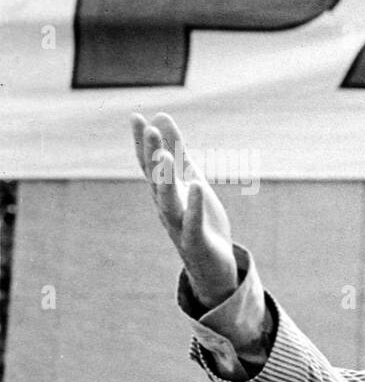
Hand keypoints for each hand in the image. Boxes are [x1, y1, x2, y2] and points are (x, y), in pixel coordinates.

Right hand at [131, 113, 238, 309]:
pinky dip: (193, 205)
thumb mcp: (189, 179)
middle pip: (155, 179)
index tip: (135, 116)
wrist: (211, 266)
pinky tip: (196, 186)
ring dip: (164, 180)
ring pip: (167, 202)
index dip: (141, 142)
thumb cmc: (198, 218)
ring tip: (164, 156)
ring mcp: (179, 225)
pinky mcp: (196, 242)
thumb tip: (161, 115)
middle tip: (149, 129)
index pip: (149, 165)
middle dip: (151, 155)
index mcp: (164, 192)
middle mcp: (166, 207)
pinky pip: (193, 222)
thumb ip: (177, 150)